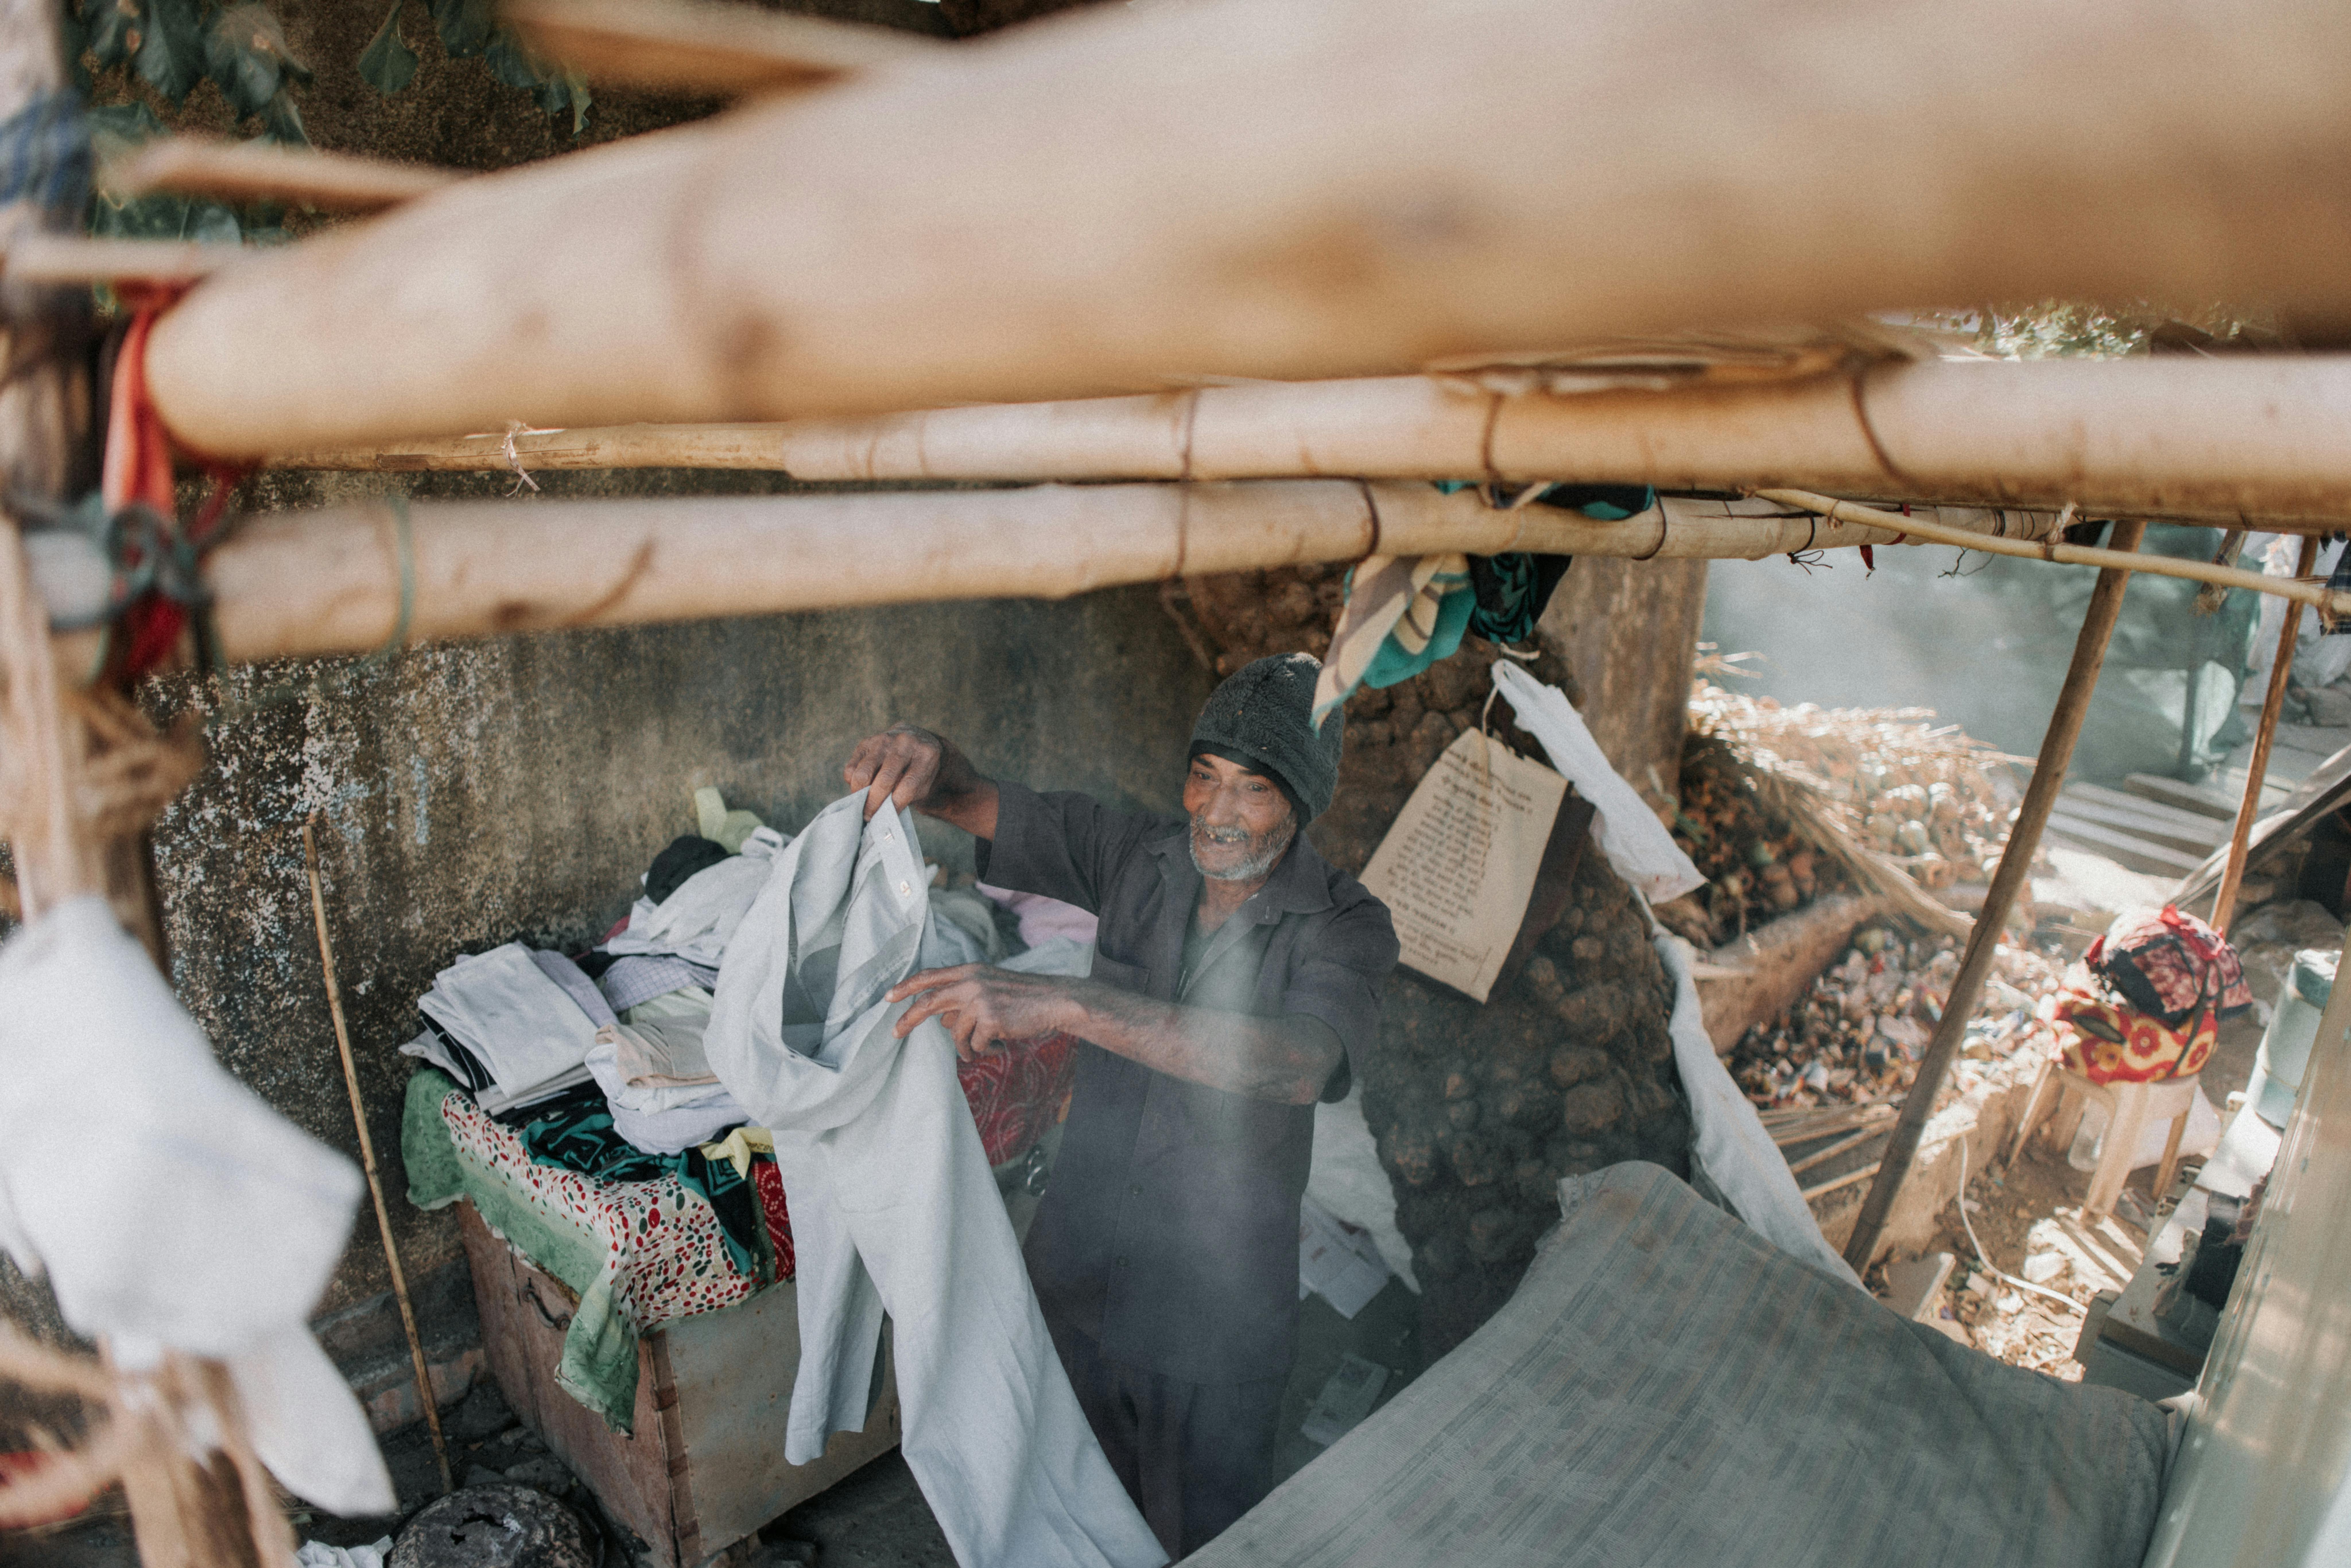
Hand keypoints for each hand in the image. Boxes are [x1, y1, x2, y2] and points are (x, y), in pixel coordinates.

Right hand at [844, 723, 947, 820]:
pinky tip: (862, 787)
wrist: (914, 739)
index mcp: (925, 755)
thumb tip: (882, 812)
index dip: (897, 805)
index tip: (889, 818)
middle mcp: (905, 743)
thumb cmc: (919, 769)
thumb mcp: (923, 783)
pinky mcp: (866, 742)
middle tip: (869, 817)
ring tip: (862, 804)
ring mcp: (883, 740)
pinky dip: (852, 782)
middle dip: (874, 803)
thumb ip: (908, 795)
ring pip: (863, 773)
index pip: (909, 785)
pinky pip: (852, 768)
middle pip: (885, 780)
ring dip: (859, 794)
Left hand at [887, 965, 1081, 1059]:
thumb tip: (942, 1020)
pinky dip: (985, 1050)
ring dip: (966, 1047)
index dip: (907, 986)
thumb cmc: (1022, 998)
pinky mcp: (991, 1019)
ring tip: (984, 1048)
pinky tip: (1001, 1046)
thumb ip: (963, 996)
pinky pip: (975, 1044)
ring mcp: (981, 999)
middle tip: (894, 1032)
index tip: (889, 996)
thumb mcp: (989, 987)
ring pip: (956, 1032)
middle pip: (929, 1001)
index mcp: (970, 971)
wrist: (1054, 1001)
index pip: (930, 976)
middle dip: (908, 1019)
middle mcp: (972, 982)